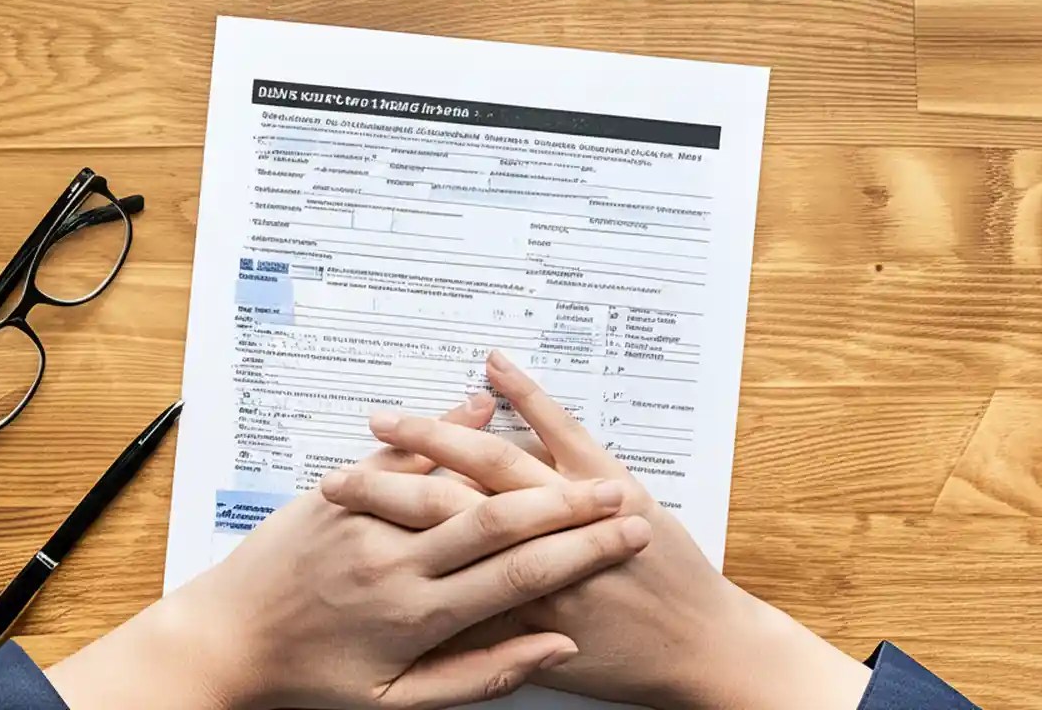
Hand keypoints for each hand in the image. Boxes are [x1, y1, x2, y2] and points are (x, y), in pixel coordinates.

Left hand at [46, 396, 651, 709]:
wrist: (222, 643)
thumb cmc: (310, 680)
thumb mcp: (396, 702)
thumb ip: (478, 673)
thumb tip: (550, 643)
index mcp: (417, 615)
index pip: (519, 574)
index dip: (581, 550)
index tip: (630, 534)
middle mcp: (395, 561)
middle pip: (499, 520)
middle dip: (568, 504)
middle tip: (621, 490)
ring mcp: (364, 521)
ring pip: (453, 479)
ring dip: (516, 462)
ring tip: (561, 447)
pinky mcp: (336, 495)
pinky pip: (397, 453)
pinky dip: (441, 430)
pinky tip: (479, 408)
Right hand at [331, 352, 872, 709]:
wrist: (707, 655)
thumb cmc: (628, 666)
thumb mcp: (547, 670)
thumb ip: (484, 641)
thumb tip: (434, 597)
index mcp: (506, 602)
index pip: (425, 548)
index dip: (377, 510)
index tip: (334, 490)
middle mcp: (533, 557)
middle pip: (443, 500)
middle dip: (391, 468)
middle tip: (348, 441)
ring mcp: (573, 515)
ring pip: (494, 465)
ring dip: (441, 436)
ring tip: (392, 416)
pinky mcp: (611, 484)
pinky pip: (562, 431)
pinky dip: (531, 397)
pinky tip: (497, 371)